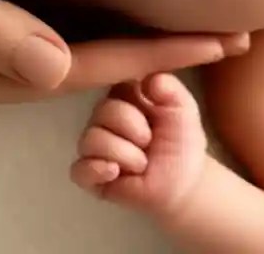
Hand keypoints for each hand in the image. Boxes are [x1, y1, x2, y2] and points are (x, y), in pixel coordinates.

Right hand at [0, 0, 247, 118]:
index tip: (226, 37)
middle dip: (157, 54)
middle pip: (85, 70)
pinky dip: (81, 18)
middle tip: (233, 27)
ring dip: (125, 38)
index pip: (84, 68)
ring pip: (62, 54)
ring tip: (188, 13)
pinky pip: (31, 33)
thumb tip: (56, 66)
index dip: (157, 54)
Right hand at [70, 73, 209, 218]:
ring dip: (124, 154)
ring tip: (142, 165)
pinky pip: (79, 169)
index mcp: (124, 97)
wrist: (184, 185)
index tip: (155, 111)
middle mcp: (104, 118)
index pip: (116, 86)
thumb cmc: (181, 143)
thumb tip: (149, 78)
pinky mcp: (89, 175)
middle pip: (103, 111)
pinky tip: (115, 173)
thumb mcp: (183, 110)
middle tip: (150, 142)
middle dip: (133, 129)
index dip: (136, 101)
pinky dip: (96, 170)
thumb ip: (170, 88)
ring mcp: (94, 147)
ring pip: (90, 140)